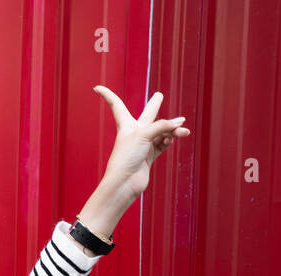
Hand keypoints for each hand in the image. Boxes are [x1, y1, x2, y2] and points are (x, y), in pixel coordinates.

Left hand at [93, 87, 188, 201]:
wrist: (124, 183)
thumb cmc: (127, 158)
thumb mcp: (144, 135)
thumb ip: (163, 126)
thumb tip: (180, 123)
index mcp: (126, 125)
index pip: (116, 104)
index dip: (107, 94)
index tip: (96, 87)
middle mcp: (134, 133)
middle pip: (147, 116)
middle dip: (154, 105)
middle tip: (159, 95)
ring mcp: (143, 145)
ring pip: (162, 131)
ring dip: (173, 129)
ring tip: (183, 130)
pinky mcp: (149, 156)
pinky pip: (164, 143)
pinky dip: (170, 139)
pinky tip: (175, 138)